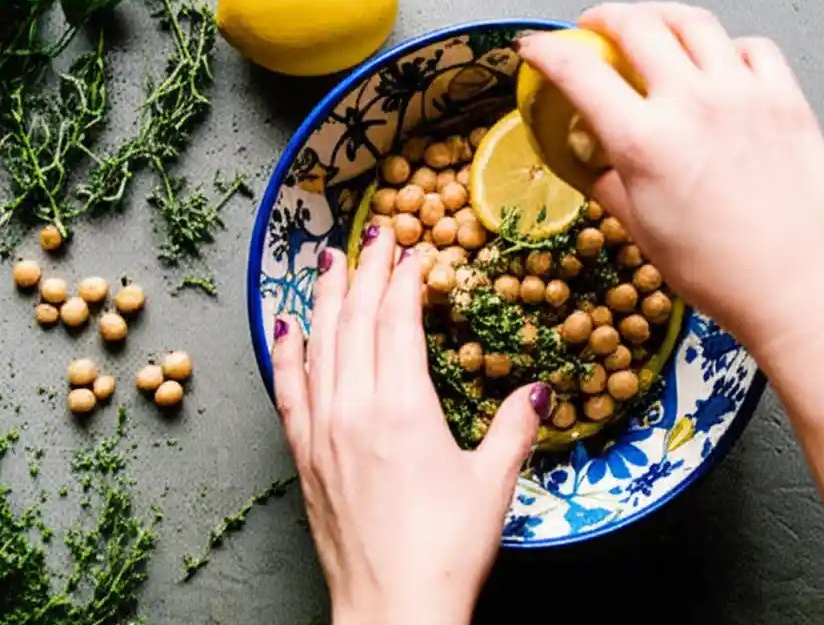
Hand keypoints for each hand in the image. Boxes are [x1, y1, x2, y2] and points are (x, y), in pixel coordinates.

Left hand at [270, 224, 549, 624]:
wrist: (393, 608)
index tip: (413, 251)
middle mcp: (354, 409)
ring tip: (327, 260)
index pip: (396, 321)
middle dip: (364, 272)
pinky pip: (289, 389)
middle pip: (354, 320)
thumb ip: (513, 429)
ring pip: (318, 344)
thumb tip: (537, 392)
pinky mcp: (304, 456)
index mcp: (403, 407)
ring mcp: (321, 431)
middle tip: (375, 235)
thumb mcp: (492, 484)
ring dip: (323, 297)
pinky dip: (288, 352)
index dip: (403, 279)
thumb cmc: (446, 549)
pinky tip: (286, 326)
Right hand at [517, 2, 823, 361]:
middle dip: (604, 17)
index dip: (547, 52)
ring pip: (693, 21)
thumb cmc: (726, 275)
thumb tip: (596, 164)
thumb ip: (613, 185)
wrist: (803, 289)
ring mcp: (744, 95)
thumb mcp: (646, 233)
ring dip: (662, 16)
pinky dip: (726, 46)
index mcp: (646, 143)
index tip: (537, 49)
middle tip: (594, 27)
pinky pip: (751, 47)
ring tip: (651, 27)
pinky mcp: (786, 99)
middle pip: (637, 24)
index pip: (579, 72)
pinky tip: (718, 64)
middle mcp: (693, 105)